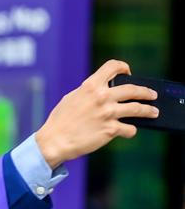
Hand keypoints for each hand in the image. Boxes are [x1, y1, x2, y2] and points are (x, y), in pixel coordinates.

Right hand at [36, 60, 158, 166]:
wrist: (54, 141)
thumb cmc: (60, 121)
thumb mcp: (72, 98)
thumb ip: (88, 92)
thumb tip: (103, 91)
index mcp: (90, 86)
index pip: (113, 66)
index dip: (124, 67)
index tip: (129, 73)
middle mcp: (102, 97)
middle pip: (133, 89)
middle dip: (146, 92)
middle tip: (152, 95)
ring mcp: (108, 113)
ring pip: (138, 108)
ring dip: (149, 110)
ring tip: (153, 112)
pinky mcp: (111, 130)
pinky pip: (130, 129)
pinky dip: (130, 130)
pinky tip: (128, 131)